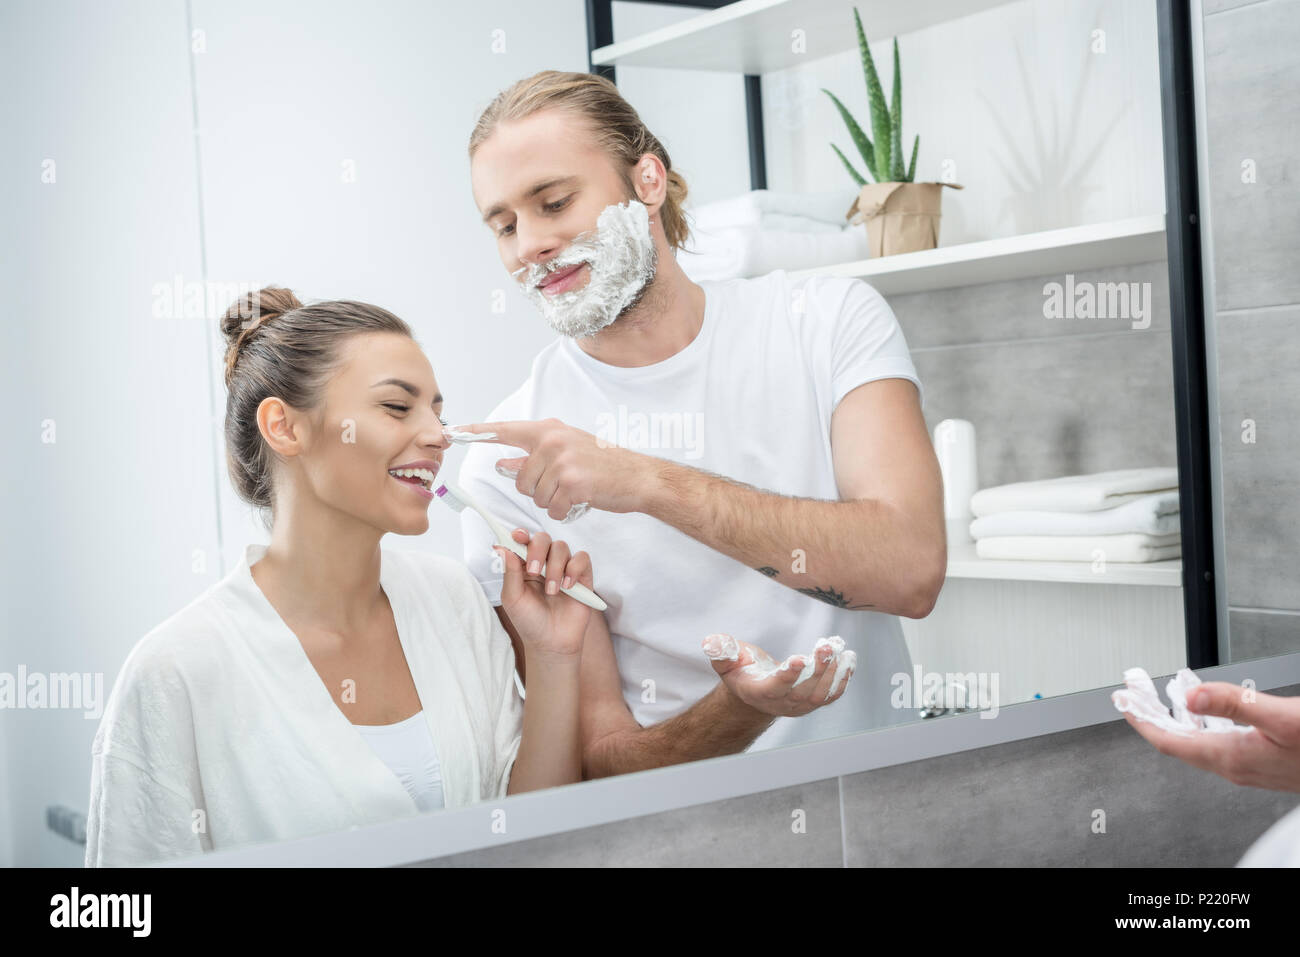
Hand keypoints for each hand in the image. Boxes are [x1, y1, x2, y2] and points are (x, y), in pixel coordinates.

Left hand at [452, 418, 653, 519]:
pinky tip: (582, 500)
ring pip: (535, 496)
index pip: (505, 430)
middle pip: (520, 479)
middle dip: (538, 489)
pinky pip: (552, 509)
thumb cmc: (603, 463)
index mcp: (549, 431)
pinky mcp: (572, 484)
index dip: (477, 432)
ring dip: (553, 501)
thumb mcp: (566, 452)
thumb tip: (502, 464)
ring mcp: (562, 463)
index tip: (451, 432)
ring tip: (576, 490)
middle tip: (565, 484)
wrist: (638, 476)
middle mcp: (552, 442)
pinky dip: (565, 511)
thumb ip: (533, 457)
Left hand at [495, 528, 593, 660]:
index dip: (520, 535)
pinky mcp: (582, 576)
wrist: (552, 643)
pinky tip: (568, 587)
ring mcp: (564, 568)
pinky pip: (582, 558)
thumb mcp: (513, 599)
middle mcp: (544, 562)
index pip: (523, 542)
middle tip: (534, 571)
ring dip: (555, 568)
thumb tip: (502, 548)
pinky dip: (574, 570)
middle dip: (538, 550)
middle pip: (543, 538)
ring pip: (562, 547)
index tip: (517, 536)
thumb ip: (509, 572)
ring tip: (551, 591)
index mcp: (524, 565)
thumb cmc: (529, 621)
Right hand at [702, 634, 855, 716]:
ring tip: (843, 650)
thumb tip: (711, 642)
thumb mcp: (726, 661)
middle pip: (804, 690)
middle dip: (819, 668)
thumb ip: (721, 651)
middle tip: (828, 646)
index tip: (801, 659)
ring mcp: (800, 705)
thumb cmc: (741, 671)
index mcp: (760, 692)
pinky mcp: (813, 702)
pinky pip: (831, 695)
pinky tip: (849, 661)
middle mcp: (782, 704)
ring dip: (835, 673)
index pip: (776, 687)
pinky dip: (843, 680)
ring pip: (821, 694)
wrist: (755, 691)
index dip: (789, 675)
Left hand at [1122, 681, 1299, 791]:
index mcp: (1229, 756)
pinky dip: (1201, 725)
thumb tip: (1193, 696)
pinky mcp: (1261, 764)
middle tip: (1133, 694)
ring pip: (1197, 744)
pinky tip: (1204, 713)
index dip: (1141, 721)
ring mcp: (1247, 768)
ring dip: (1175, 721)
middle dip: (1151, 717)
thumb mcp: (1281, 717)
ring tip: (1159, 698)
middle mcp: (1233, 766)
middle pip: (1177, 742)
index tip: (1122, 702)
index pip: (1168, 741)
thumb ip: (1235, 704)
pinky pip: (1216, 745)